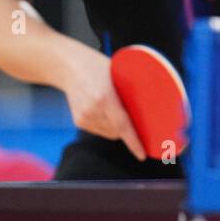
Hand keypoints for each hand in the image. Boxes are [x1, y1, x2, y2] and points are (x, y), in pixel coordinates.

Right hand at [57, 43, 146, 159]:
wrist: (67, 66)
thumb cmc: (97, 65)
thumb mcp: (118, 72)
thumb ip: (130, 90)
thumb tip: (151, 106)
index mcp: (104, 98)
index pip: (122, 125)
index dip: (134, 142)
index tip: (142, 155)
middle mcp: (92, 111)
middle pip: (118, 132)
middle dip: (128, 128)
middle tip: (132, 113)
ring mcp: (83, 117)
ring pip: (110, 133)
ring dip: (117, 126)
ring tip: (113, 106)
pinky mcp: (78, 121)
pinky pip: (100, 130)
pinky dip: (106, 124)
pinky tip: (102, 108)